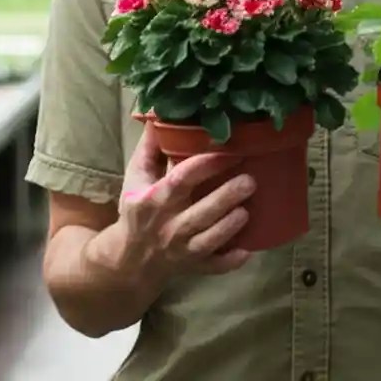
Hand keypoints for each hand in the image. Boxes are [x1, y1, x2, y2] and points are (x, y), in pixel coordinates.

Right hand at [114, 123, 256, 276]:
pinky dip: (231, 261)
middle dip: (226, 197)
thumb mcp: (136, 177)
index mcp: (153, 199)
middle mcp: (168, 226)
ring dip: (230, 225)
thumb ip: (151, 148)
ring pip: (209, 240)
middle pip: (199, 213)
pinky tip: (248, 250)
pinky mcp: (194, 267)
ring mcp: (182, 250)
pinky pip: (215, 267)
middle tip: (250, 180)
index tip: (228, 152)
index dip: (205, 165)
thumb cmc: (138, 209)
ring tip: (248, 209)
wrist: (129, 259)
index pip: (180, 180)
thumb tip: (160, 112)